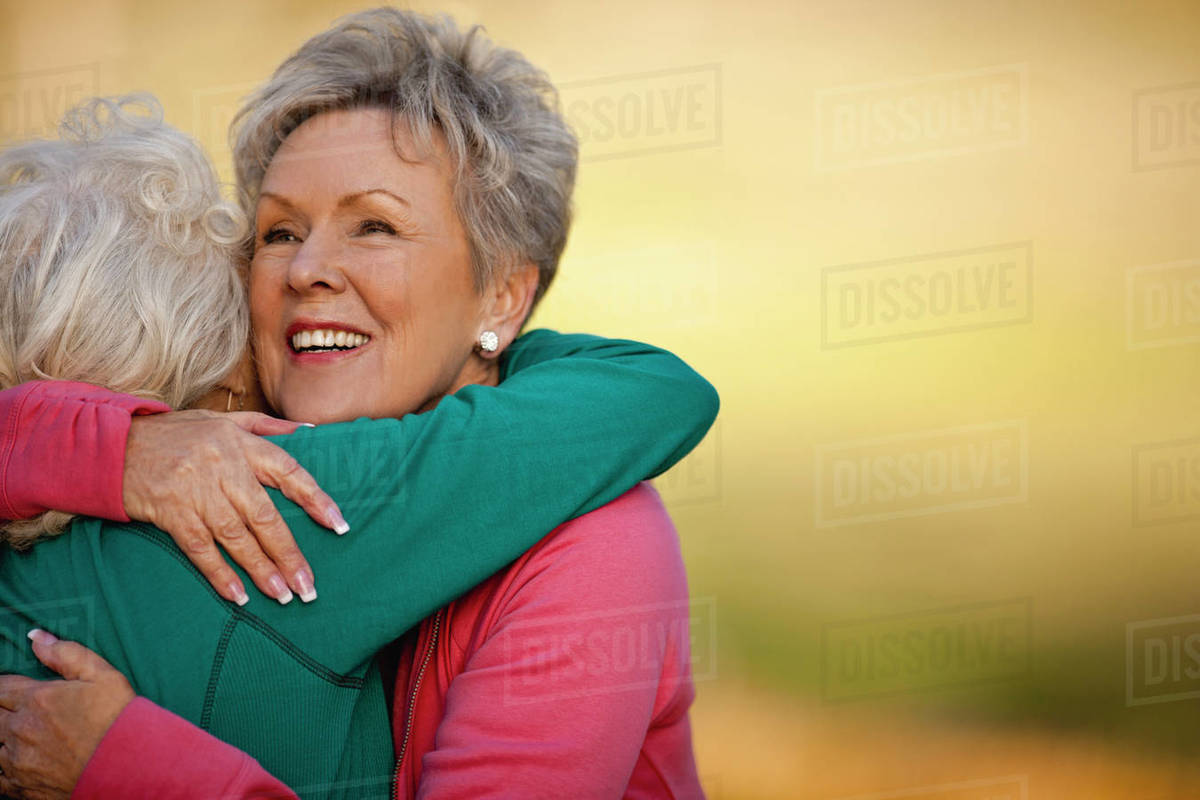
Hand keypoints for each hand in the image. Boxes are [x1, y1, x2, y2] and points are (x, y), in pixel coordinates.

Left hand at [0, 630, 134, 799]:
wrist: (128, 766)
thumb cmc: (118, 718)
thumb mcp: (101, 675)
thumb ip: (66, 653)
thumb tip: (36, 636)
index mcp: (37, 699)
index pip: (0, 686)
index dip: (3, 685)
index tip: (10, 687)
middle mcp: (20, 729)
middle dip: (0, 709)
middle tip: (13, 707)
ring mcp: (18, 760)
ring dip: (0, 736)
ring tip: (15, 733)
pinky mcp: (21, 786)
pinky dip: (0, 768)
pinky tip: (13, 761)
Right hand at [122, 410, 348, 604]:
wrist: (111, 444)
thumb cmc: (175, 433)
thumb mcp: (221, 420)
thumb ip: (266, 427)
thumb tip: (311, 431)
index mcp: (241, 443)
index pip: (289, 472)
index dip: (315, 499)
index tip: (339, 525)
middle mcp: (224, 467)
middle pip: (265, 516)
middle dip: (289, 554)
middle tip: (309, 585)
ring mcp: (196, 492)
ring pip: (236, 537)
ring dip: (261, 569)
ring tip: (283, 594)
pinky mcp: (171, 513)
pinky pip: (201, 549)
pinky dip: (220, 574)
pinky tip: (238, 595)